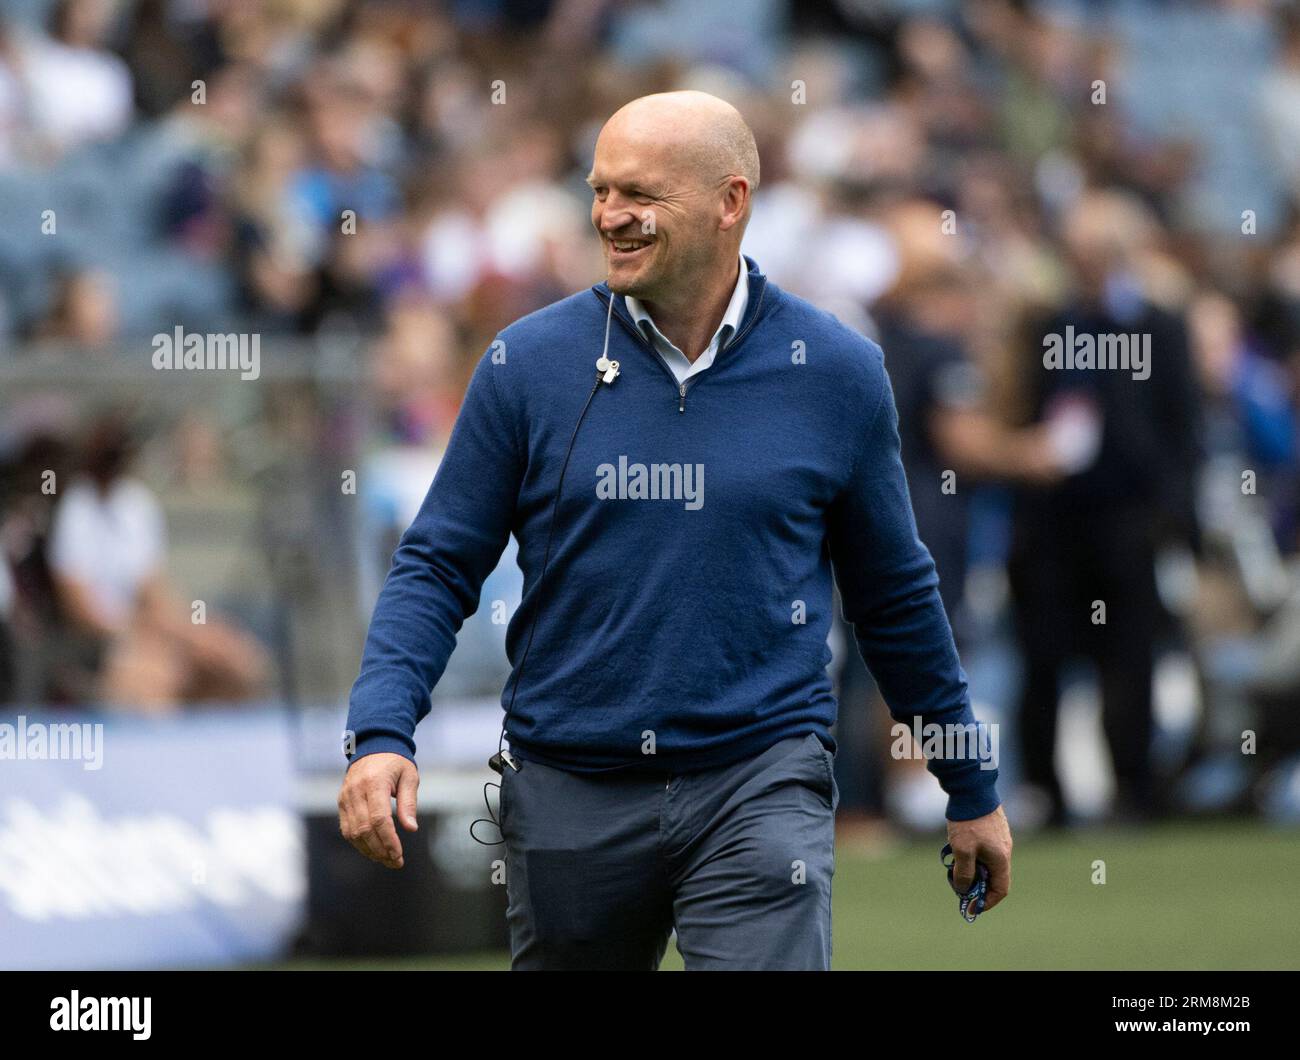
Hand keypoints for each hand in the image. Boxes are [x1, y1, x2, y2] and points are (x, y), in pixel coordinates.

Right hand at [338, 752, 419, 868]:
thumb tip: (411, 829)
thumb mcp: (409, 776)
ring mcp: (345, 797)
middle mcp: (356, 791)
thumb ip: (409, 803)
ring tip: (386, 859)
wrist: (373, 746)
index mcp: (374, 783)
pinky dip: (359, 843)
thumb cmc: (395, 762)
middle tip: (396, 862)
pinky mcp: (341, 802)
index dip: (388, 840)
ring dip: (369, 850)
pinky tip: (373, 850)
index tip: (399, 855)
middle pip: (364, 829)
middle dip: (380, 850)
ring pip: (353, 833)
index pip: (379, 819)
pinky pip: (346, 829)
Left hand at [946, 804, 1011, 911]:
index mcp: (1001, 858)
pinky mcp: (993, 829)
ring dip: (971, 867)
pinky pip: (984, 849)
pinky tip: (956, 846)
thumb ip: (964, 873)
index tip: (972, 907)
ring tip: (953, 861)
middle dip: (975, 883)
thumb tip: (963, 890)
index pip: (1001, 890)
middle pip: (993, 877)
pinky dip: (972, 854)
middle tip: (956, 882)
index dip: (987, 901)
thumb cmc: (968, 821)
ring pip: (987, 862)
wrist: (972, 788)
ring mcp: (1000, 838)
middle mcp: (1004, 850)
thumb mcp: (962, 850)